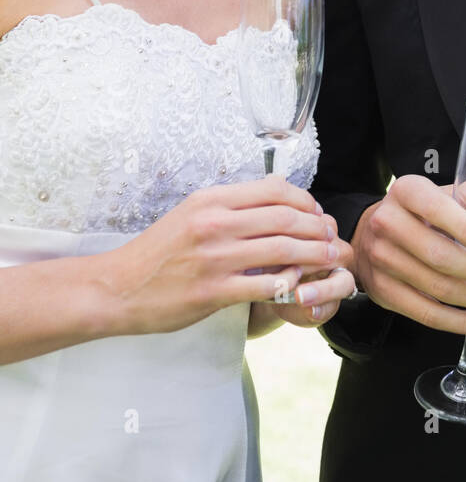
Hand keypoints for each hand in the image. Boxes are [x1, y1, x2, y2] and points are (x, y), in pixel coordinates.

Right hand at [98, 175, 340, 335]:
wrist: (117, 287)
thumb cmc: (157, 252)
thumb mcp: (190, 214)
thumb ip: (228, 206)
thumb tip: (272, 197)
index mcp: (211, 200)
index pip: (274, 189)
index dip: (304, 200)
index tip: (316, 213)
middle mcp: (214, 223)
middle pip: (285, 217)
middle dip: (317, 228)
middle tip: (332, 238)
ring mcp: (214, 258)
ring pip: (282, 249)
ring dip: (314, 255)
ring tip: (329, 259)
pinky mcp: (213, 291)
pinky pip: (265, 285)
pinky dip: (289, 284)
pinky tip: (299, 285)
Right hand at [352, 173, 465, 334]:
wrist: (369, 233)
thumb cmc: (419, 212)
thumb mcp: (448, 196)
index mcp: (407, 192)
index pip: (439, 211)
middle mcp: (388, 223)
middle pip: (441, 256)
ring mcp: (382, 260)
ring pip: (437, 289)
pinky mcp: (383, 291)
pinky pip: (426, 314)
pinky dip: (460, 322)